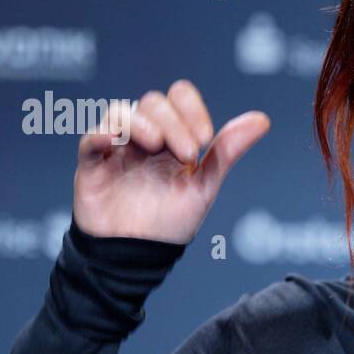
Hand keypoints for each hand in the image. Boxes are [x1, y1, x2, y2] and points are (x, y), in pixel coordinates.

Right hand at [73, 80, 269, 243]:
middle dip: (174, 123)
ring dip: (142, 123)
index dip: (192, 109)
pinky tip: (118, 142)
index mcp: (173, 137)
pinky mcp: (91, 165)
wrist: (137, 256)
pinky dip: (103, 133)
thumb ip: (228, 151)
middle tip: (188, 154)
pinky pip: (91, 138)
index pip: (179, 96)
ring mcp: (116, 149)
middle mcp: (144, 137)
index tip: (204, 139)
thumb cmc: (170, 223)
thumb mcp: (204, 186)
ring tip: (155, 146)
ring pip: (123, 112)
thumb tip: (262, 119)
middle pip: (154, 102)